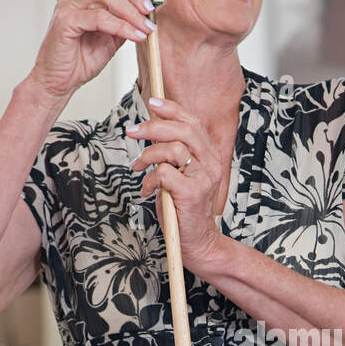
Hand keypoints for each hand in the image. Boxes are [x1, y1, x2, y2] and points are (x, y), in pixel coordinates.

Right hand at [28, 0, 164, 102]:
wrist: (59, 82)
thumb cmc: (83, 59)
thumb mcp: (113, 36)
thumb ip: (128, 19)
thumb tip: (154, 6)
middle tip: (151, 8)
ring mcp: (67, 5)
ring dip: (131, 11)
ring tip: (146, 28)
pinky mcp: (65, 21)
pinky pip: (99, 17)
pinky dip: (121, 26)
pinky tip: (136, 36)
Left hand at [128, 98, 228, 276]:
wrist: (197, 243)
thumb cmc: (183, 210)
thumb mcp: (179, 176)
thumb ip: (172, 155)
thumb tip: (151, 132)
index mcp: (210, 156)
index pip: (193, 123)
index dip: (172, 109)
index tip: (152, 103)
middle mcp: (211, 164)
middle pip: (184, 130)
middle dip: (154, 126)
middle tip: (132, 131)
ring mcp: (203, 178)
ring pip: (172, 149)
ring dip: (148, 155)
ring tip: (138, 167)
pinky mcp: (191, 193)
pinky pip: (163, 172)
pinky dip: (149, 179)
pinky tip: (147, 189)